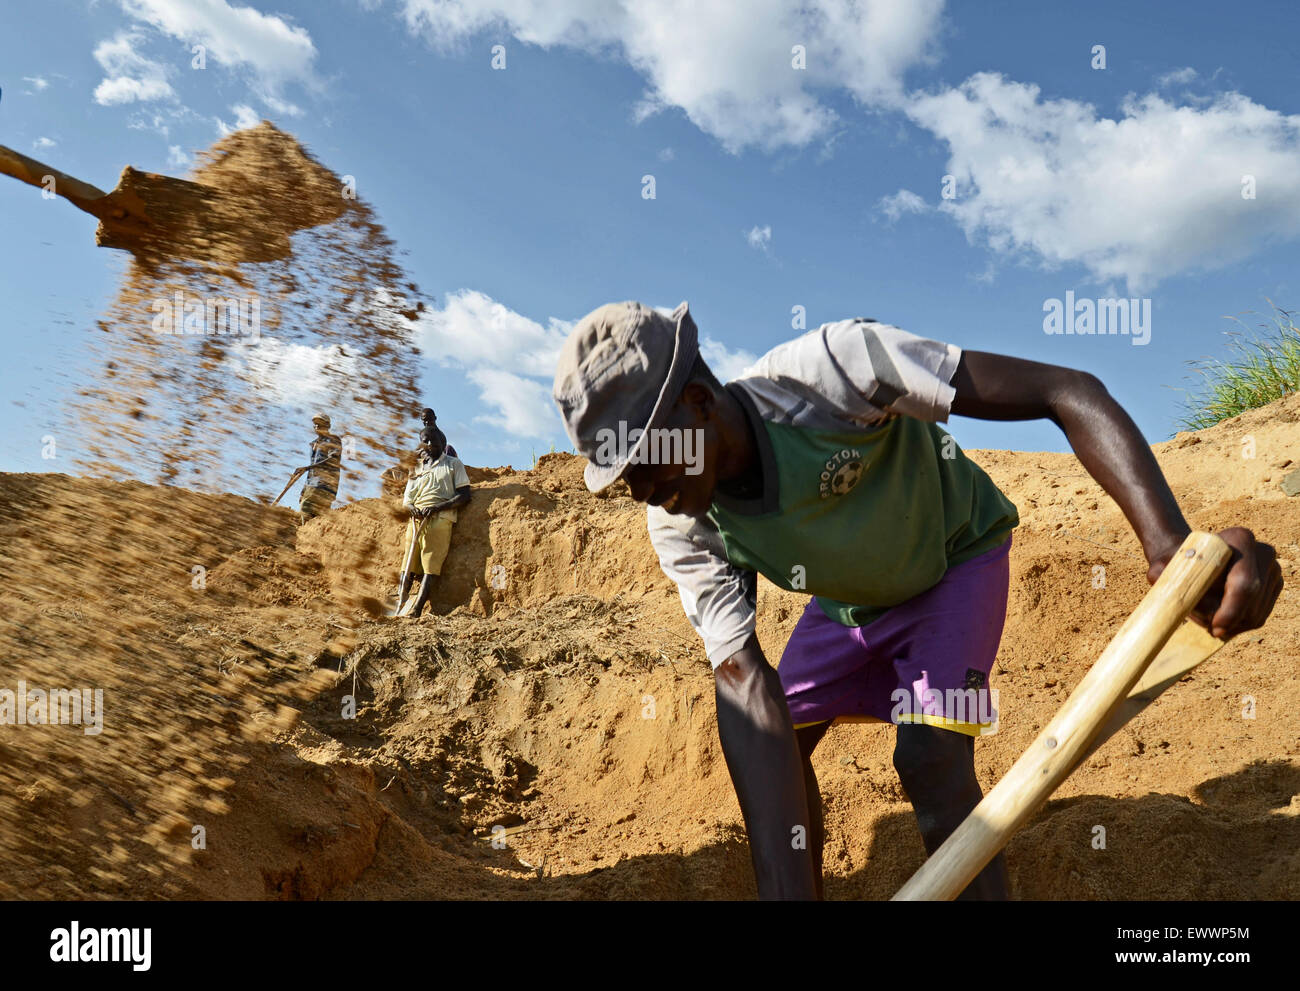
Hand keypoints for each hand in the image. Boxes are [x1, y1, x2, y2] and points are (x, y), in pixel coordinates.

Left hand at [1147, 527, 1282, 638]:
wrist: (1190, 560)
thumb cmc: (1174, 565)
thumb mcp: (1161, 569)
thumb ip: (1161, 578)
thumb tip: (1173, 595)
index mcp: (1240, 539)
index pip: (1243, 584)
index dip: (1231, 610)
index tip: (1214, 627)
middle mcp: (1263, 552)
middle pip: (1252, 602)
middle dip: (1229, 621)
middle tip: (1206, 627)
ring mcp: (1273, 569)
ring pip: (1256, 614)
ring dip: (1231, 624)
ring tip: (1206, 618)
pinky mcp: (1273, 586)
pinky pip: (1259, 617)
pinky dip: (1238, 624)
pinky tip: (1219, 618)